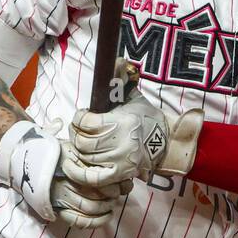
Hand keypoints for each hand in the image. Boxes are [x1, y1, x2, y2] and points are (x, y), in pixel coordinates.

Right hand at [0, 118, 130, 228]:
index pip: (98, 182)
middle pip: (96, 196)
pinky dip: (94, 223)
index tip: (121, 185)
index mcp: (72, 168)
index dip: (113, 186)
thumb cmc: (55, 153)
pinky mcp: (57, 209)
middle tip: (118, 195)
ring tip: (112, 205)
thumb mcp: (71, 147)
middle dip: (111, 198)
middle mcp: (66, 184)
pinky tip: (105, 217)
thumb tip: (112, 163)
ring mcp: (60, 198)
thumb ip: (87, 154)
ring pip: (89, 210)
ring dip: (105, 210)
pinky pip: (78, 221)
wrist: (28, 160)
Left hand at [67, 60, 202, 186]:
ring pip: (85, 156)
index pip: (87, 122)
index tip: (83, 115)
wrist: (165, 142)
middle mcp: (120, 143)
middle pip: (83, 141)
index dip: (80, 117)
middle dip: (77, 133)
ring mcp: (119, 161)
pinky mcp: (119, 174)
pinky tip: (72, 165)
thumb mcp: (134, 97)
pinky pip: (92, 177)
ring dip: (78, 149)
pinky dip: (79, 173)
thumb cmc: (146, 118)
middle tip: (79, 129)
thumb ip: (123, 80)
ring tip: (80, 142)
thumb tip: (118, 60)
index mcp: (122, 122)